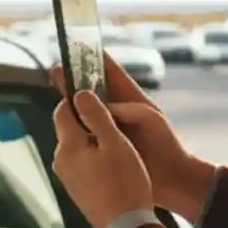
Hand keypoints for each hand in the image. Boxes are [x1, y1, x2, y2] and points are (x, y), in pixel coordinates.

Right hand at [51, 54, 216, 223]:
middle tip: (56, 70)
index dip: (95, 60)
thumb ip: (127, 108)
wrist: (171, 179)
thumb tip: (99, 106)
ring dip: (72, 103)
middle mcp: (118, 110)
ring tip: (55, 95)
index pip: (111, 74)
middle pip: (92, 90)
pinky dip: (74, 127)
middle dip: (75, 80)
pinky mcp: (104, 147)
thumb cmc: (165, 144)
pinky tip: (63, 125)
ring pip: (86, 111)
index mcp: (131, 98)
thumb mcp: (151, 118)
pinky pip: (85, 133)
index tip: (79, 48)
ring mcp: (110, 128)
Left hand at [51, 90, 152, 227]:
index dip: (78, 99)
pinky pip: (81, 164)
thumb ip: (96, 116)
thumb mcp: (115, 142)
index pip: (61, 111)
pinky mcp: (77, 191)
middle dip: (86, 120)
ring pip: (76, 147)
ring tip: (117, 141)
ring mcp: (68, 178)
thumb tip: (79, 93)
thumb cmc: (124, 182)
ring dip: (92, 139)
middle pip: (68, 129)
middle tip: (113, 119)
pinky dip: (93, 156)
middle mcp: (61, 161)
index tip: (97, 96)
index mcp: (67, 147)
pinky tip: (114, 162)